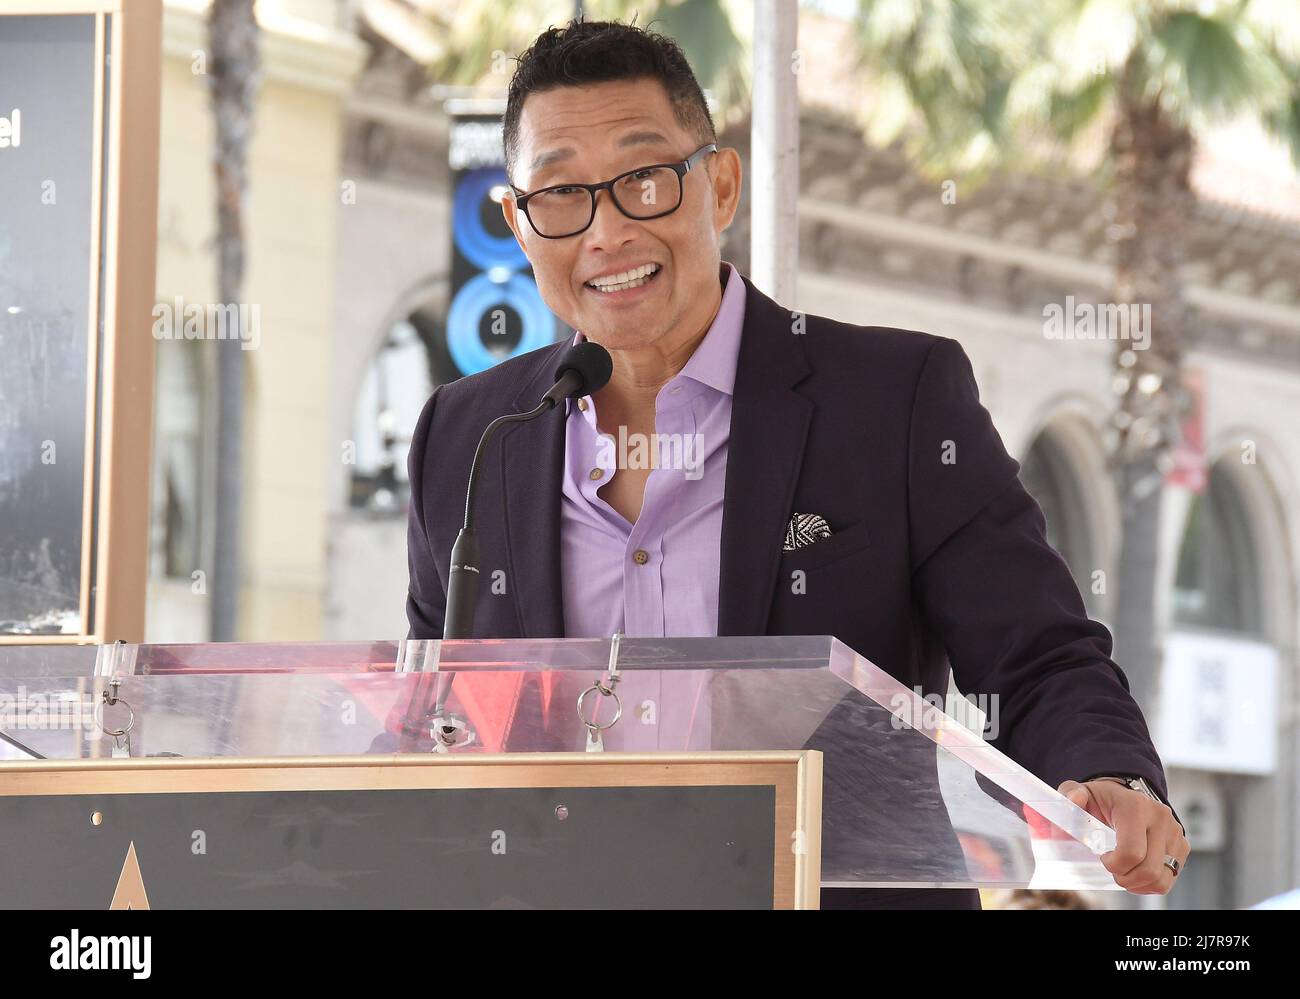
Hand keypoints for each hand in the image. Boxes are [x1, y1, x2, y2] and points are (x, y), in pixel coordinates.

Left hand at [1058, 778, 1190, 894]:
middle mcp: (1160, 818)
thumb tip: (1075, 799)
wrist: (1125, 795)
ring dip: (1138, 884)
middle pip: (1148, 870)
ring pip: (1161, 879)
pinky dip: (1150, 884)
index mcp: (1136, 806)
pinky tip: (1136, 873)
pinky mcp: (1182, 846)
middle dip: (1124, 878)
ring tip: (1124, 872)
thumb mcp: (1080, 791)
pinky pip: (1169, 879)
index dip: (1114, 865)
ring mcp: (1174, 833)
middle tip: (1112, 869)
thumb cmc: (1101, 799)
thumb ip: (1070, 793)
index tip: (1103, 857)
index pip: (1131, 852)